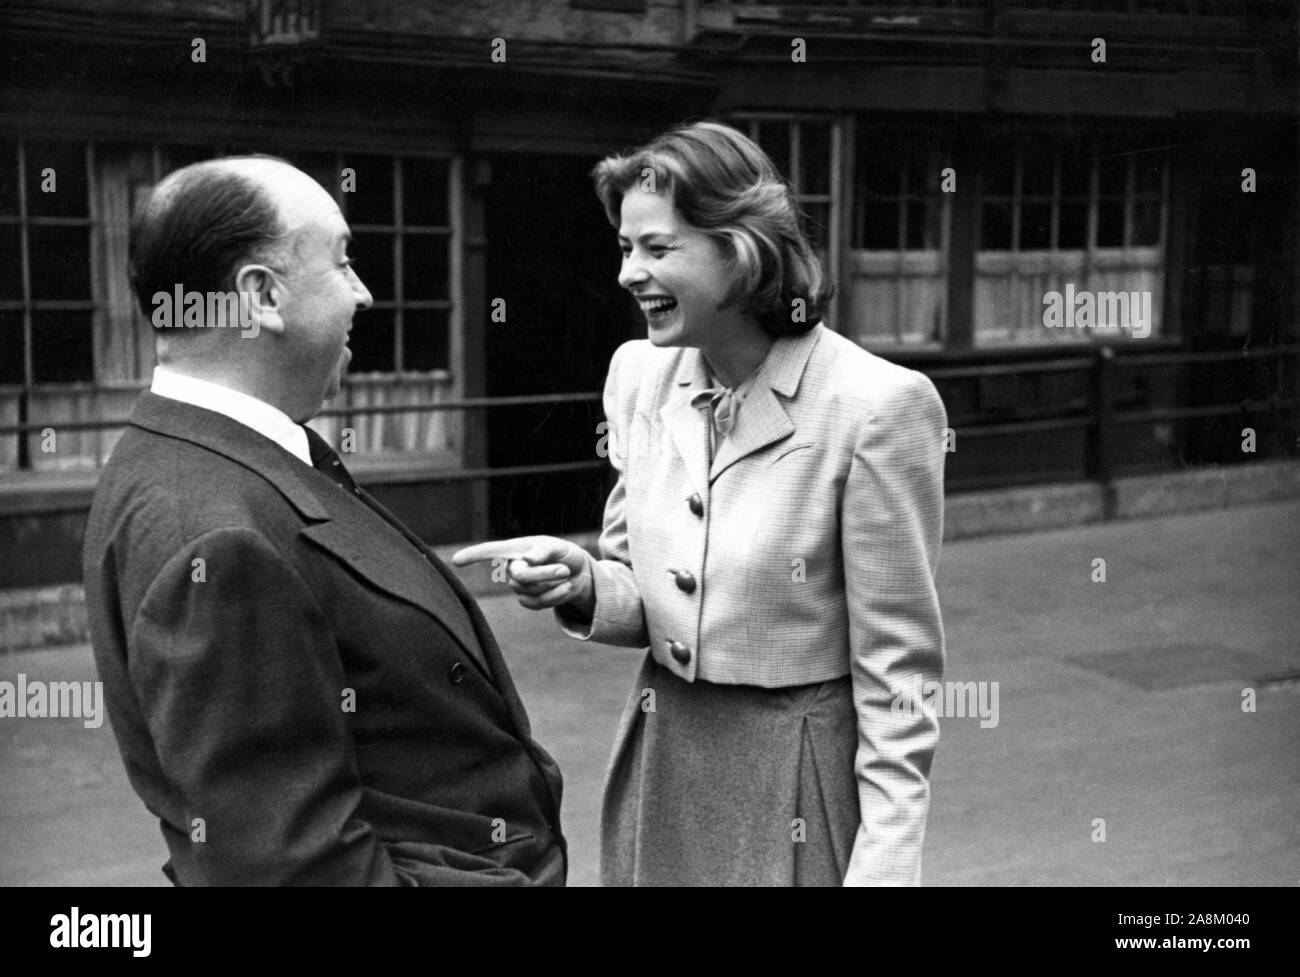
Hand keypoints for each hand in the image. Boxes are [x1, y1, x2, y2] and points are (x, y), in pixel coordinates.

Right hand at [451, 535, 594, 614]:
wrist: (578, 573)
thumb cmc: (564, 554)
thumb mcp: (559, 547)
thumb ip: (544, 550)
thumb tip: (527, 559)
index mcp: (515, 549)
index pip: (490, 551)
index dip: (473, 555)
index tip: (455, 560)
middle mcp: (511, 567)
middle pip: (522, 576)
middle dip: (545, 574)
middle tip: (564, 569)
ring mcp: (518, 586)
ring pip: (530, 590)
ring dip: (552, 583)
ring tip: (565, 574)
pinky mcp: (528, 601)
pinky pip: (537, 603)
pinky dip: (555, 596)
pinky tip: (565, 588)